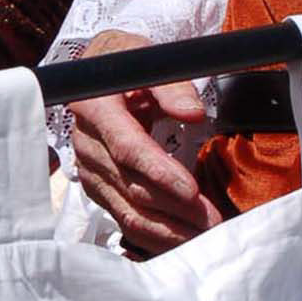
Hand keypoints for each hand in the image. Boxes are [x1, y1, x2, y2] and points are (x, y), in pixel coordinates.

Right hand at [67, 30, 220, 254]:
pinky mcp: (96, 187)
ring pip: (128, 211)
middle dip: (176, 209)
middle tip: (215, 222)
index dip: (158, 170)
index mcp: (95, 107)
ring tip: (206, 237)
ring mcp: (89, 169)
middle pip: (132, 186)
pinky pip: (124, 219)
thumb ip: (172, 85)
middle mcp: (87, 143)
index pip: (126, 147)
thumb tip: (193, 113)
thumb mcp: (147, 59)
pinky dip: (155, 236)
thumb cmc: (126, 64)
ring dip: (168, 230)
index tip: (192, 190)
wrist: (96, 75)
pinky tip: (183, 241)